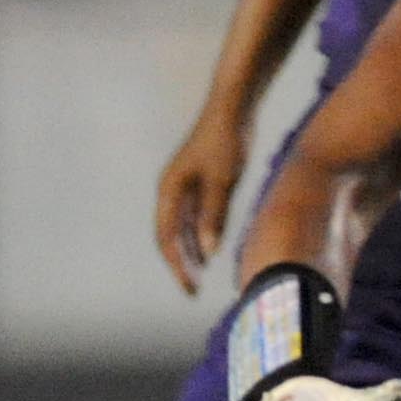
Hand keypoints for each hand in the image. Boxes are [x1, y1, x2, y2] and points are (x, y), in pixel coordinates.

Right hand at [155, 107, 250, 296]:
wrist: (234, 109)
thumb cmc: (227, 142)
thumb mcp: (223, 181)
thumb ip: (214, 216)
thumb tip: (206, 253)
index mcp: (170, 191)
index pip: (167, 238)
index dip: (177, 266)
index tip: (190, 288)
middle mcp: (172, 191)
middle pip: (170, 236)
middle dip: (180, 264)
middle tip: (193, 291)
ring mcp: (185, 186)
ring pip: (183, 228)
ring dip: (190, 251)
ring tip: (201, 276)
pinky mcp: (200, 181)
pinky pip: (195, 216)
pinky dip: (200, 234)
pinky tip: (210, 249)